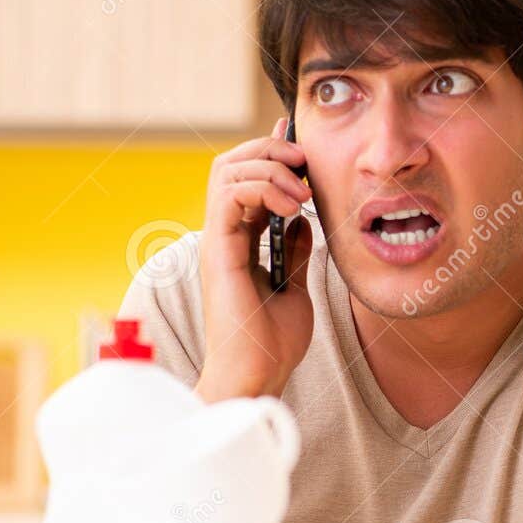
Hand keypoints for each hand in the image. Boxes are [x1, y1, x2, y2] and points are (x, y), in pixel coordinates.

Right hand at [195, 117, 315, 400]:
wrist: (260, 374)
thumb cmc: (273, 342)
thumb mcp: (296, 287)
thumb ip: (294, 252)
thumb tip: (302, 220)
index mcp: (241, 241)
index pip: (247, 180)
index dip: (271, 156)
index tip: (302, 148)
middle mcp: (225, 235)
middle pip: (232, 164)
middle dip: (269, 151)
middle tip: (304, 161)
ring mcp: (218, 241)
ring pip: (227, 170)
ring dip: (269, 168)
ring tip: (303, 192)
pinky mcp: (218, 250)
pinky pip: (228, 195)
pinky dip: (261, 188)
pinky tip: (292, 207)